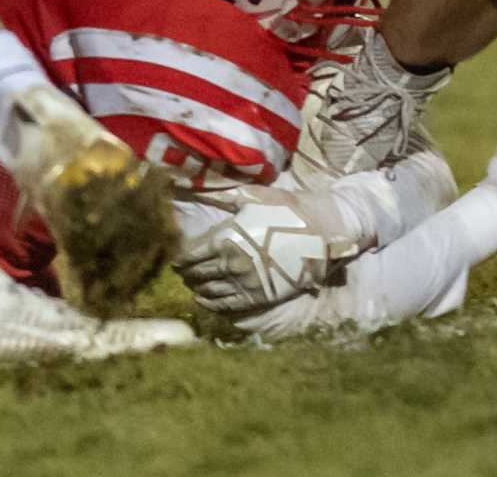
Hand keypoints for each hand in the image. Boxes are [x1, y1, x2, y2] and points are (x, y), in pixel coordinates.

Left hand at [172, 183, 361, 315]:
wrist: (319, 231)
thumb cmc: (286, 209)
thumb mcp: (254, 197)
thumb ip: (225, 197)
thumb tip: (199, 190)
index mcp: (225, 238)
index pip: (191, 254)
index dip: (181, 258)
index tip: (177, 259)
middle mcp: (229, 264)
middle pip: (197, 274)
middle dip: (187, 273)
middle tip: (183, 272)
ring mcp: (243, 284)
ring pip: (208, 291)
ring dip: (196, 288)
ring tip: (192, 286)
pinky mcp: (257, 297)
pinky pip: (225, 305)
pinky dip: (210, 304)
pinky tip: (204, 300)